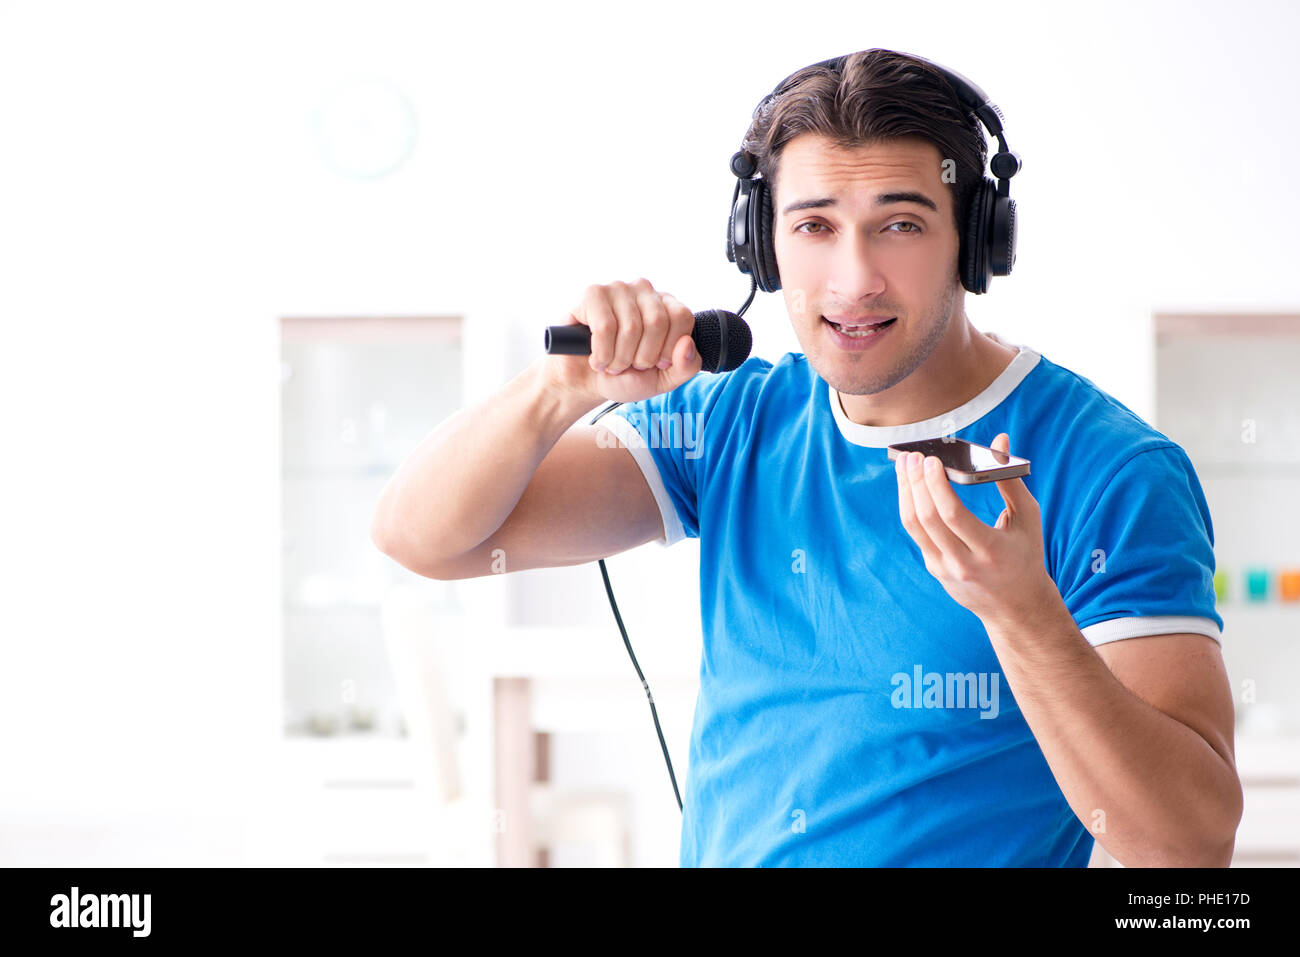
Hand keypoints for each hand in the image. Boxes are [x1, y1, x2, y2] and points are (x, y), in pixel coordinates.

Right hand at [541, 278, 702, 404]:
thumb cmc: (626, 376)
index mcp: (667, 306)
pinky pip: (605, 327)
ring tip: (612, 363)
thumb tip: (687, 344)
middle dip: (642, 357)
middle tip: (629, 365)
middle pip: (657, 322)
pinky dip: (601, 353)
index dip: (668, 349)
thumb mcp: (663, 379)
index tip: (655, 363)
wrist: (586, 382)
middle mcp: (644, 291)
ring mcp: (618, 289)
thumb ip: (685, 367)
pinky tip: (597, 358)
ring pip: (630, 327)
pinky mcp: (592, 294)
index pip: (682, 317)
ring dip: (619, 359)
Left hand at [895, 433, 1057, 627]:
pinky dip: (910, 507)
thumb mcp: (1029, 519)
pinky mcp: (934, 570)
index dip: (936, 486)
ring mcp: (944, 569)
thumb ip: (1010, 478)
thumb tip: (999, 440)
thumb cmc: (1026, 556)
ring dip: (905, 492)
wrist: (1017, 608)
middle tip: (911, 456)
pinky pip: (916, 534)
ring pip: (914, 526)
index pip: (952, 516)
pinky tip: (911, 486)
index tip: (930, 460)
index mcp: (990, 550)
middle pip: (927, 519)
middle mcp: (963, 563)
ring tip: (904, 465)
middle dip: (915, 483)